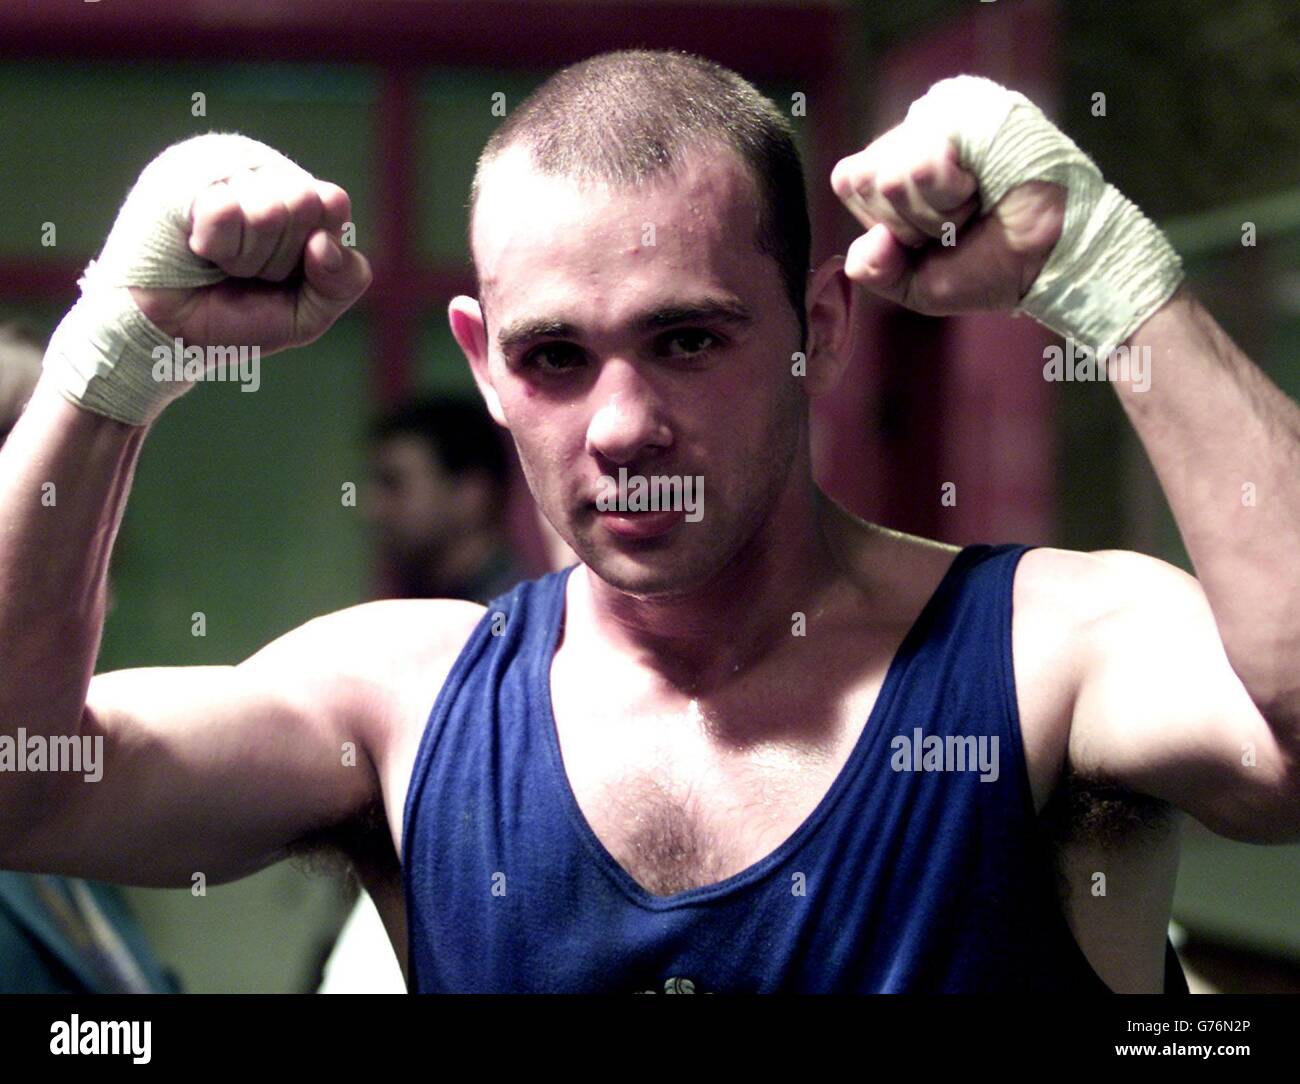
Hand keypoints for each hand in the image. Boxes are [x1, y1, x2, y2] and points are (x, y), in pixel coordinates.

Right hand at [129, 166, 371, 355]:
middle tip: (245, 271)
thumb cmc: (236, 317)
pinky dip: (216, 247)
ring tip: (220, 263)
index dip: (314, 248)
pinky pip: (225, 210)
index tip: (284, 272)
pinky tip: (197, 248)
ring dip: (246, 257)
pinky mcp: (179, 178)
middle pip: (304, 202)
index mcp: (294, 197)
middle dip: (279, 257)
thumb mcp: (308, 314)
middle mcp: (259, 174)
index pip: (333, 202)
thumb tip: (325, 244)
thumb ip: (344, 281)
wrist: (170, 337)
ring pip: (269, 210)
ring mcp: (218, 170)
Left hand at [831, 124, 1064, 314]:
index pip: (849, 179)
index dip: (887, 221)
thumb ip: (876, 271)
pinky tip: (979, 185)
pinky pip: (923, 157)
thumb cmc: (990, 265)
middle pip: (866, 178)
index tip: (930, 235)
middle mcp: (914, 133)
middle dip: (913, 220)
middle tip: (960, 220)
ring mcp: (940, 116)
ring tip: (976, 203)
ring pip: (891, 174)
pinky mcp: (967, 108)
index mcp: (894, 164)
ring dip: (938, 209)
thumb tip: (865, 248)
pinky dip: (950, 190)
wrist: (1049, 259)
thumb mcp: (917, 283)